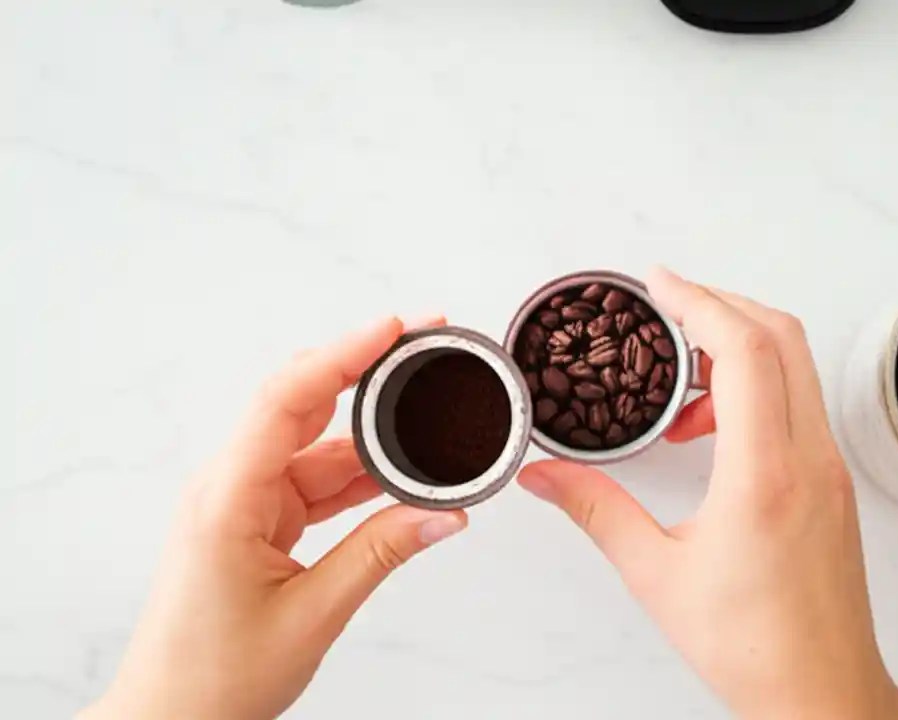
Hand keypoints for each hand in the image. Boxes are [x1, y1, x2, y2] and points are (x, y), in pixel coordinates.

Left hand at [81, 316, 467, 719]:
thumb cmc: (213, 679)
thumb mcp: (312, 615)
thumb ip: (382, 554)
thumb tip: (446, 513)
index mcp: (227, 499)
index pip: (287, 399)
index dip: (343, 354)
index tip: (394, 328)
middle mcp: (230, 488)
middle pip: (302, 403)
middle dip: (365, 370)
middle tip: (423, 346)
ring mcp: (243, 503)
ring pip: (317, 445)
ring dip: (371, 434)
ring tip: (428, 418)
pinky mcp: (257, 522)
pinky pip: (315, 481)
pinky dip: (360, 476)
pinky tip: (400, 475)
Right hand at [518, 269, 897, 719]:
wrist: (822, 694)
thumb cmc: (754, 648)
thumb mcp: (656, 575)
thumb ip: (596, 511)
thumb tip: (545, 476)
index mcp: (766, 475)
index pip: (745, 350)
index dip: (699, 300)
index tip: (659, 282)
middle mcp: (811, 459)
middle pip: (781, 337)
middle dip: (720, 306)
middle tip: (666, 310)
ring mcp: (831, 469)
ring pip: (796, 369)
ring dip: (739, 351)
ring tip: (679, 390)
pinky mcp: (834, 483)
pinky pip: (799, 407)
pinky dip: (757, 391)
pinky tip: (711, 433)